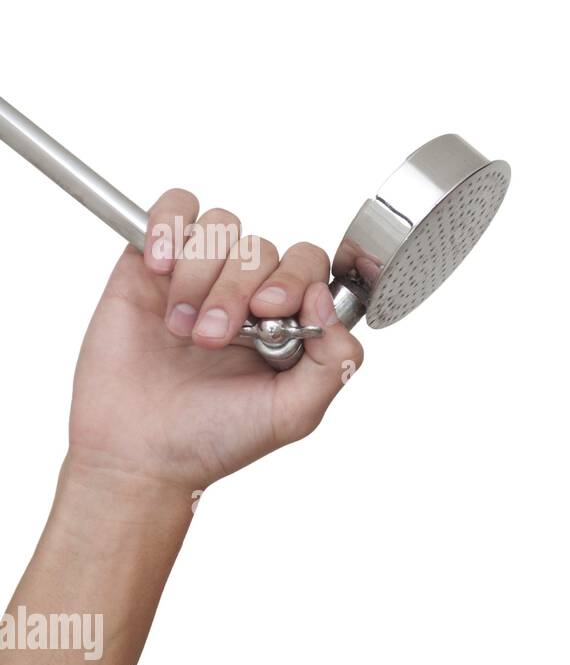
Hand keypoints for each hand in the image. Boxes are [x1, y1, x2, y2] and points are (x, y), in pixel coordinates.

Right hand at [66, 188, 364, 490]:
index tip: (272, 311)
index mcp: (288, 320)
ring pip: (220, 227)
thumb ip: (333, 361)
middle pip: (262, 247)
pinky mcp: (149, 266)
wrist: (141, 454)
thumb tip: (325, 299)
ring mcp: (199, 276)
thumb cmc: (217, 437)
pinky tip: (159, 270)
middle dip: (238, 288)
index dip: (296, 278)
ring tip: (181, 329)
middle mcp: (247, 293)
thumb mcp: (294, 413)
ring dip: (201, 275)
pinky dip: (168, 227)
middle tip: (216, 338)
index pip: (309, 265)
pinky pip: (173, 210)